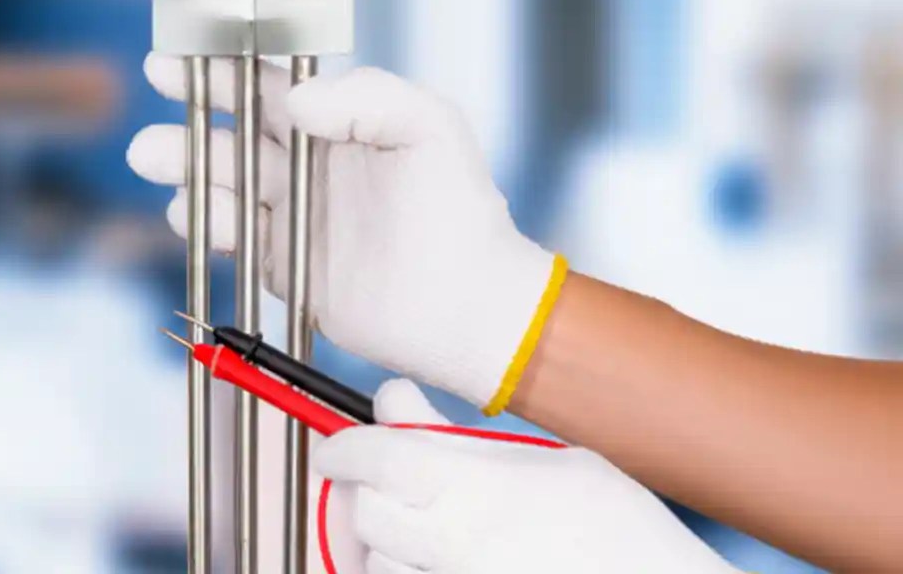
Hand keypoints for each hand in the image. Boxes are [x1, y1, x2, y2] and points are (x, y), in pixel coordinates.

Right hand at [127, 54, 560, 408]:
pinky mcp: (285, 264)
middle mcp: (308, 164)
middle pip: (233, 134)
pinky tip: (192, 213)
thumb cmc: (459, 208)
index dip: (219, 72)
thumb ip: (368, 96)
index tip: (173, 60)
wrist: (466, 304)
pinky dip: (209, 223)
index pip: (267, 87)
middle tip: (151, 121)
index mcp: (340, 121)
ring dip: (186, 171)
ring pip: (225, 184)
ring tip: (155, 161)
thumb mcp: (430, 126)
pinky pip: (235, 237)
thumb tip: (295, 101)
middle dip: (189, 124)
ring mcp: (293, 215)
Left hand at [316, 380, 739, 573]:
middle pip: (366, 513)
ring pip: (378, 563)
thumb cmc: (619, 531)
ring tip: (424, 530)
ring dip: (385, 543)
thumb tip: (394, 399)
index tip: (338, 444)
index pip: (374, 456)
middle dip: (366, 492)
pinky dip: (407, 572)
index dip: (344, 445)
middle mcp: (456, 543)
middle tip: (386, 481)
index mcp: (475, 488)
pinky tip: (434, 560)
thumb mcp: (548, 459)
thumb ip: (458, 434)